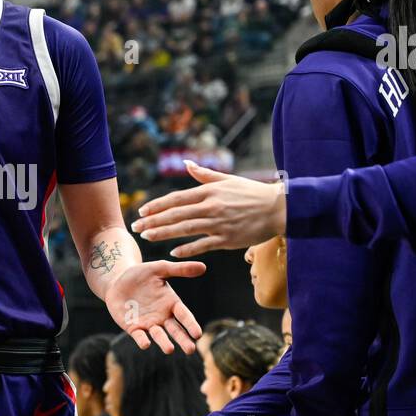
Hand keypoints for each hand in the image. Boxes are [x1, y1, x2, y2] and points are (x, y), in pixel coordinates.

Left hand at [105, 260, 205, 353]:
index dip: (190, 324)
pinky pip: (139, 335)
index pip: (184, 316)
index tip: (198, 334)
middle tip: (190, 350)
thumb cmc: (141, 274)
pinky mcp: (133, 327)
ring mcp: (148, 323)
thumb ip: (180, 269)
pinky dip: (143, 340)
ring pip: (159, 336)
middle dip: (183, 340)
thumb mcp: (160, 268)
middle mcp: (162, 316)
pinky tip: (146, 344)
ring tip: (170, 350)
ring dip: (164, 343)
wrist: (117, 280)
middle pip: (175, 330)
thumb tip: (204, 266)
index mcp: (172, 303)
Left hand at [132, 162, 285, 256]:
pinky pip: (202, 245)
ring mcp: (219, 224)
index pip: (176, 198)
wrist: (278, 208)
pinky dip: (187, 249)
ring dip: (163, 233)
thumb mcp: (227, 179)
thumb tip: (187, 164)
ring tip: (147, 237)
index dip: (157, 205)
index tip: (142, 211)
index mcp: (209, 191)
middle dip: (153, 221)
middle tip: (136, 227)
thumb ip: (204, 174)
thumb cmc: (252, 193)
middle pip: (175, 214)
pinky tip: (172, 252)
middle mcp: (211, 206)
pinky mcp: (227, 239)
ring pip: (184, 229)